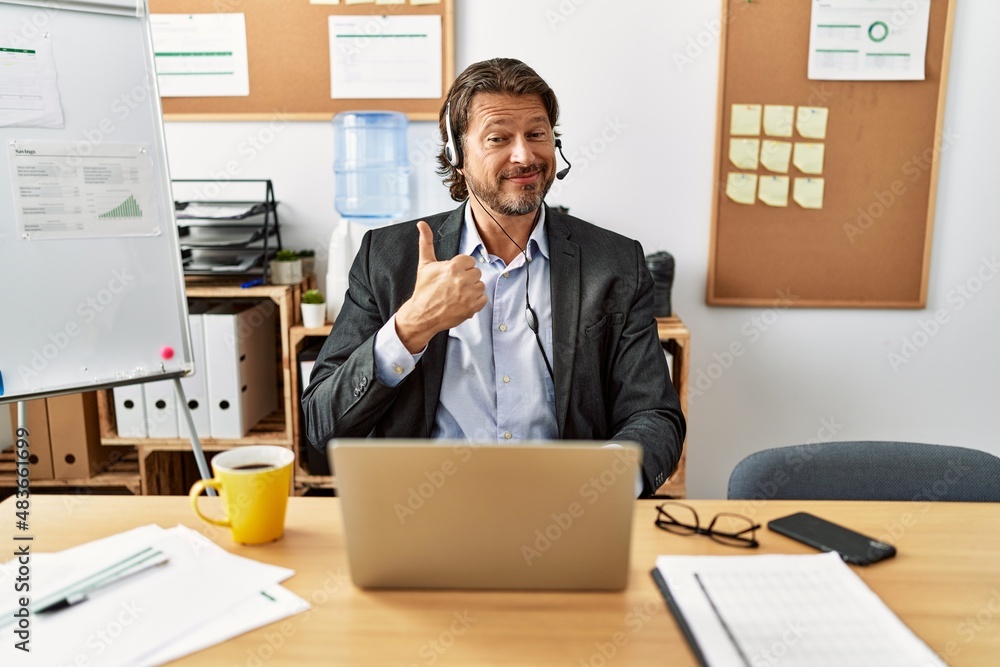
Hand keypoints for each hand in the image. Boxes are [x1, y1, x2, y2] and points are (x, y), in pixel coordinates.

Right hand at [395, 220, 486, 352]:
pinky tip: (462, 302)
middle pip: (476, 273)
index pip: (469, 261)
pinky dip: (475, 302)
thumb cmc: (424, 289)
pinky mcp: (472, 307)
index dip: (461, 268)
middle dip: (467, 278)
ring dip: (472, 290)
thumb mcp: (425, 264)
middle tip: (453, 285)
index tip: (452, 275)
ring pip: (480, 285)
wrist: (422, 315)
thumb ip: (426, 242)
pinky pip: (483, 299)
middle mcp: (463, 279)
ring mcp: (469, 294)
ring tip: (458, 294)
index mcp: (453, 266)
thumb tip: (422, 224)